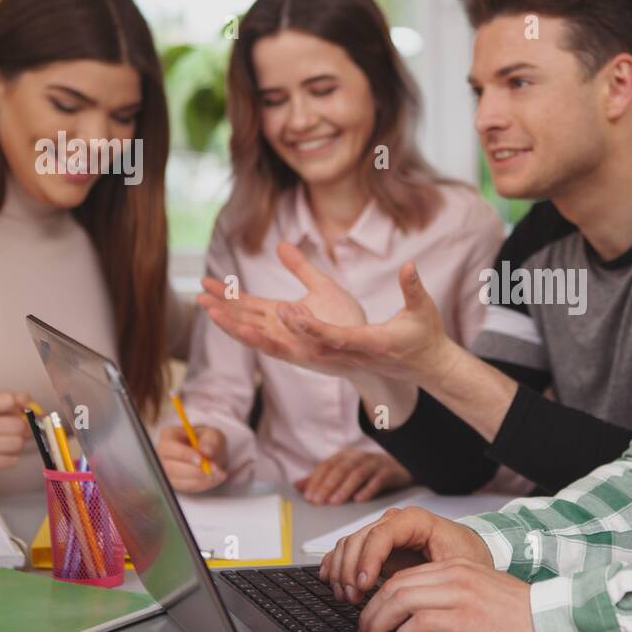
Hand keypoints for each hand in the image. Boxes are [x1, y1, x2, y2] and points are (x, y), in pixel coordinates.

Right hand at [0, 391, 33, 488]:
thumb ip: (13, 402)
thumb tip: (32, 406)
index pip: (9, 399)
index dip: (22, 406)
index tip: (21, 412)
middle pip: (17, 424)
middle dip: (23, 429)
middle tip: (16, 432)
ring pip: (17, 442)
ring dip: (18, 445)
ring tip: (6, 444)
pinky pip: (12, 459)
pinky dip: (11, 458)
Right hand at [156, 424, 226, 492]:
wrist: (208, 452)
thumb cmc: (206, 440)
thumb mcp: (212, 434)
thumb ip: (210, 441)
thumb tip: (206, 451)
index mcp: (168, 437)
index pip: (169, 447)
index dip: (184, 454)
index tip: (201, 459)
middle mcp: (163, 455)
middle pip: (171, 467)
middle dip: (195, 470)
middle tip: (215, 469)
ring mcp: (167, 471)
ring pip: (180, 480)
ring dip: (201, 479)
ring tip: (220, 474)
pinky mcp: (176, 483)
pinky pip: (187, 487)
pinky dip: (203, 484)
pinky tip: (216, 478)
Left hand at [198, 241, 453, 386]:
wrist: (420, 367)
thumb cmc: (421, 337)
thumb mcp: (421, 310)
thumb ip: (412, 287)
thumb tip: (410, 264)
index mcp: (362, 345)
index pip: (330, 337)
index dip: (308, 325)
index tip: (285, 310)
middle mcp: (336, 356)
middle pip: (288, 343)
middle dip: (251, 325)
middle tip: (219, 308)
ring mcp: (324, 358)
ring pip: (273, 345)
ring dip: (241, 327)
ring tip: (209, 309)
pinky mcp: (317, 356)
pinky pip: (277, 344)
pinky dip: (252, 331)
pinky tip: (230, 319)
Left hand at [297, 449, 410, 505]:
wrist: (400, 467)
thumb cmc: (367, 472)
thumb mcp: (344, 472)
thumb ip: (321, 479)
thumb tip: (297, 485)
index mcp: (345, 456)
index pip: (327, 466)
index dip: (316, 480)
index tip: (308, 496)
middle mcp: (358, 457)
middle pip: (340, 469)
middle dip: (327, 485)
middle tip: (318, 501)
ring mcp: (374, 464)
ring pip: (357, 474)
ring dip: (345, 488)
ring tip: (335, 502)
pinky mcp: (389, 472)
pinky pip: (378, 480)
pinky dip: (368, 489)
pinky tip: (360, 500)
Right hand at [319, 506, 491, 603]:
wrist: (469, 557)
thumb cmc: (467, 559)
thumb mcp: (456, 567)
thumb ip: (431, 574)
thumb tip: (406, 593)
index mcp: (416, 521)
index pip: (381, 534)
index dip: (368, 560)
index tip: (364, 585)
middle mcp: (395, 523)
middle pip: (359, 539)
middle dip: (350, 570)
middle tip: (353, 598)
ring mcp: (382, 533)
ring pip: (348, 545)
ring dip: (341, 572)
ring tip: (347, 597)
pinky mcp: (375, 548)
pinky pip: (347, 551)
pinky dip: (336, 566)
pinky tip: (331, 581)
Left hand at [356, 560, 544, 631]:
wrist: (552, 622)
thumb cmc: (521, 617)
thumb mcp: (481, 594)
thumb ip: (451, 595)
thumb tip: (415, 617)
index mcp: (457, 567)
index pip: (402, 576)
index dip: (378, 600)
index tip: (370, 621)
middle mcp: (455, 574)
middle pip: (394, 587)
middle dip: (370, 614)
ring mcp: (460, 594)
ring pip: (399, 601)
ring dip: (378, 626)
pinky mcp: (465, 617)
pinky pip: (418, 624)